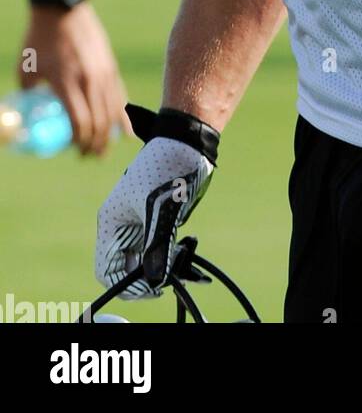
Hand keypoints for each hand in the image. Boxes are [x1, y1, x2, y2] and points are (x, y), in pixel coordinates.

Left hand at [18, 4, 130, 155]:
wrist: (63, 7)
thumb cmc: (39, 38)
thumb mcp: (26, 67)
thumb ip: (28, 91)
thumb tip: (28, 110)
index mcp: (66, 82)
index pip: (79, 122)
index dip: (78, 142)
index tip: (73, 151)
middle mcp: (89, 79)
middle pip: (98, 122)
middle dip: (94, 145)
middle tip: (87, 156)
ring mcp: (104, 72)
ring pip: (112, 111)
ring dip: (109, 135)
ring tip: (103, 149)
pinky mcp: (111, 65)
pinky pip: (119, 96)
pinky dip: (122, 115)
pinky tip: (124, 130)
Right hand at [96, 134, 214, 297]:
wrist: (188, 140)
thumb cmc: (169, 167)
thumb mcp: (162, 209)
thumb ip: (156, 247)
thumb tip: (154, 281)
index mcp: (112, 221)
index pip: (107, 269)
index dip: (127, 285)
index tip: (154, 288)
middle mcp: (121, 225)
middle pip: (126, 268)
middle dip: (147, 277)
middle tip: (172, 276)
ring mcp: (139, 222)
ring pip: (144, 258)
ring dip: (161, 266)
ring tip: (182, 262)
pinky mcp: (156, 218)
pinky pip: (158, 246)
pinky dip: (170, 254)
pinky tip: (185, 252)